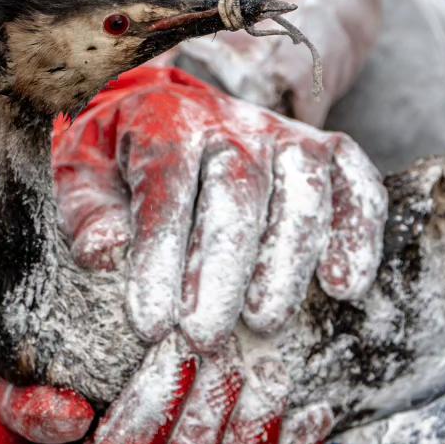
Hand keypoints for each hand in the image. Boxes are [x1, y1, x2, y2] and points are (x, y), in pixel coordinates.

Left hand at [53, 66, 386, 346]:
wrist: (185, 107)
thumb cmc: (126, 157)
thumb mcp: (85, 170)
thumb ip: (89, 211)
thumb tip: (107, 254)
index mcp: (168, 122)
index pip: (166, 185)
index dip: (160, 256)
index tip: (150, 325)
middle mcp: (235, 124)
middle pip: (237, 190)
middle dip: (222, 269)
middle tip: (205, 336)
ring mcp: (290, 137)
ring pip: (302, 190)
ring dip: (289, 260)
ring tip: (266, 323)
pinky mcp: (333, 153)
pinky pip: (358, 186)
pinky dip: (359, 234)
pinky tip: (346, 288)